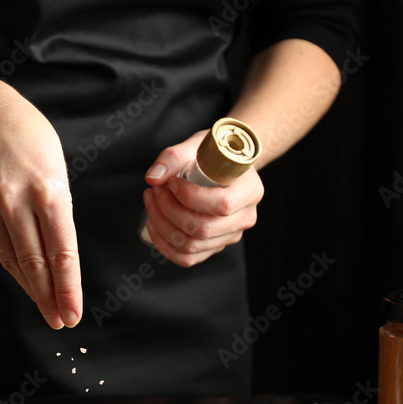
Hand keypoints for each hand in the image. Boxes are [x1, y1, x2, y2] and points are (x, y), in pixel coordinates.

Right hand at [0, 78, 81, 328]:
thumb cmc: (31, 145)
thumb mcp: (56, 173)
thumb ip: (58, 216)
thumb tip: (60, 264)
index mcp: (48, 191)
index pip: (61, 251)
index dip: (68, 288)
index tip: (73, 313)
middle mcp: (16, 201)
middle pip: (35, 263)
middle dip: (50, 298)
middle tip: (61, 322)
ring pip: (14, 260)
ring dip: (33, 290)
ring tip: (48, 311)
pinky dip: (15, 266)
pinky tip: (28, 281)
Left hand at [142, 131, 263, 266]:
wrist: (222, 166)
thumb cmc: (213, 155)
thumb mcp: (197, 146)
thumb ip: (173, 157)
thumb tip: (153, 178)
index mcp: (250, 190)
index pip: (223, 204)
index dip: (190, 196)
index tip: (172, 182)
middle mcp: (244, 217)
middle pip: (203, 229)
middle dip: (169, 210)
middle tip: (156, 190)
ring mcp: (230, 235)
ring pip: (191, 245)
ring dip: (162, 225)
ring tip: (152, 201)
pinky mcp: (214, 246)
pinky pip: (187, 258)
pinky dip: (164, 244)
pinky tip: (153, 224)